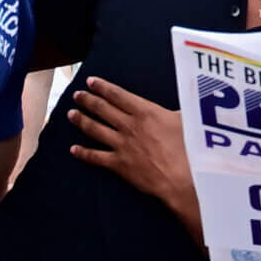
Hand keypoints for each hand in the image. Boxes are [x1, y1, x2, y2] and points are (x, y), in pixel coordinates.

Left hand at [68, 79, 200, 234]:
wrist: (183, 178)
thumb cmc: (189, 149)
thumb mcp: (187, 121)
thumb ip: (177, 110)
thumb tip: (182, 100)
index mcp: (145, 112)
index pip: (118, 95)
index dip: (102, 87)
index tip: (91, 82)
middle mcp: (129, 126)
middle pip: (102, 109)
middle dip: (87, 100)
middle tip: (77, 95)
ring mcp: (121, 145)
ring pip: (95, 129)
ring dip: (81, 120)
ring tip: (71, 114)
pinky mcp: (119, 164)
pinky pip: (95, 157)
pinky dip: (83, 153)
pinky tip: (73, 149)